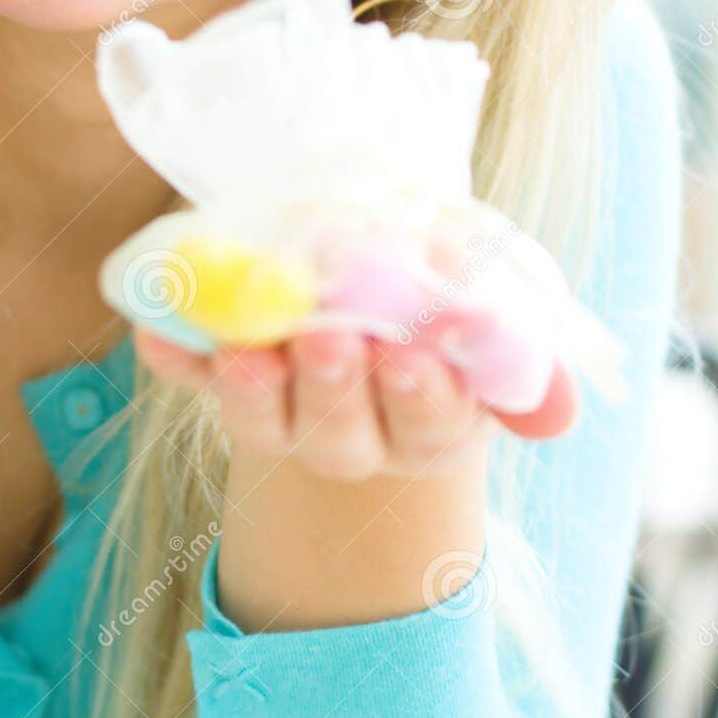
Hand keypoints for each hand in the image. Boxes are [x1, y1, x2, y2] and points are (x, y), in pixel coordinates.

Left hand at [132, 325, 577, 481]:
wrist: (365, 282)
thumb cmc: (442, 297)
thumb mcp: (497, 308)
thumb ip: (524, 352)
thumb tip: (561, 418)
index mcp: (431, 421)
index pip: (432, 423)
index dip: (422, 394)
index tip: (411, 356)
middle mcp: (356, 433)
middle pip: (344, 435)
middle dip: (336, 389)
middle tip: (330, 341)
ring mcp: (284, 412)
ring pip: (269, 421)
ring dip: (256, 389)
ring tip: (248, 347)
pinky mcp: (221, 379)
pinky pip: (191, 378)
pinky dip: (174, 357)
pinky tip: (156, 328)